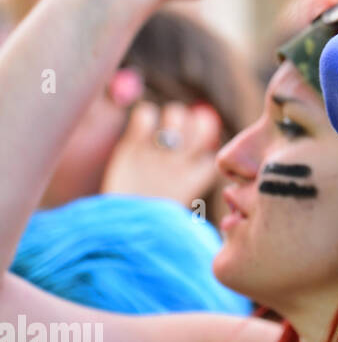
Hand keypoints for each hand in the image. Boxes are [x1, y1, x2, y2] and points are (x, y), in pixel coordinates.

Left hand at [101, 100, 222, 208]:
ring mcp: (157, 154)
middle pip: (202, 125)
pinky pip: (146, 115)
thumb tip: (203, 152)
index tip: (198, 146)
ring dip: (171, 115)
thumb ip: (193, 179)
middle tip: (180, 128)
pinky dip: (144, 115)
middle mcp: (181, 164)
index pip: (215, 148)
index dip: (209, 142)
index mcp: (196, 179)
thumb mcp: (180, 201)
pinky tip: (141, 126)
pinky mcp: (132, 147)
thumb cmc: (149, 215)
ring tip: (160, 126)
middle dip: (194, 121)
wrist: (117, 227)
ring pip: (176, 114)